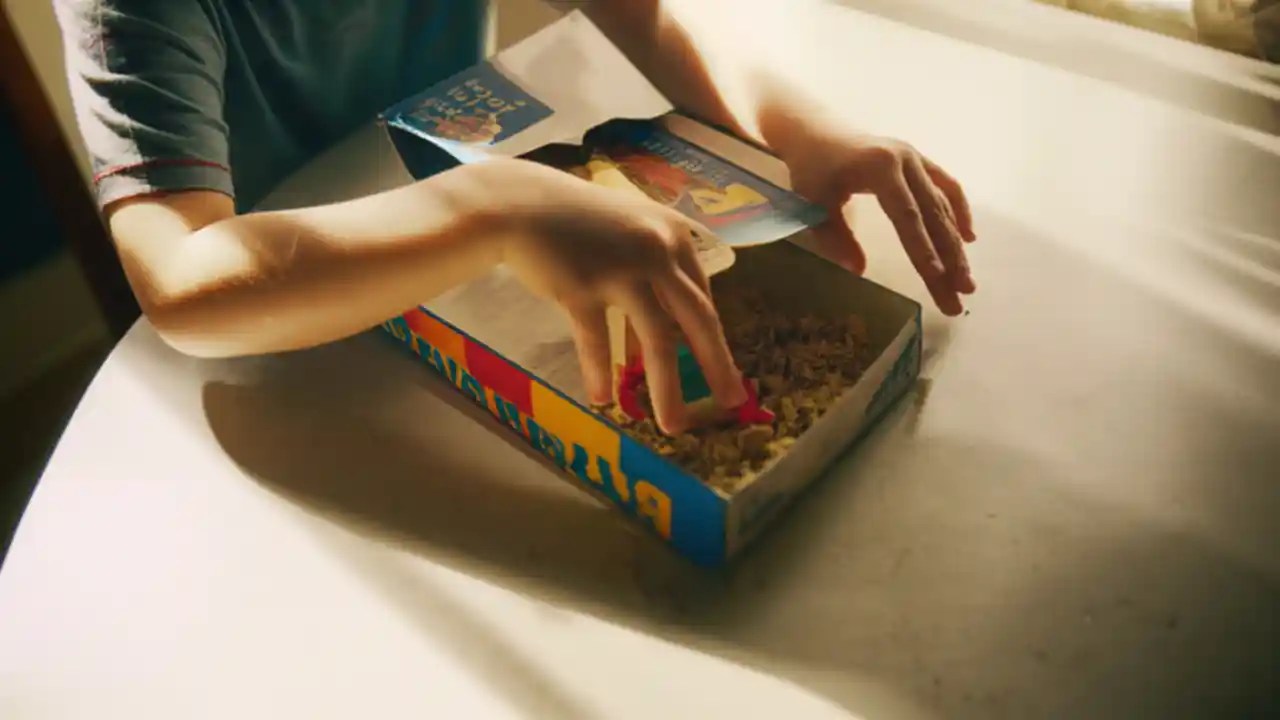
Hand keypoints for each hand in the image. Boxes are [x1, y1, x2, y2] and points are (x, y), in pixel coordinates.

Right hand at [470, 158, 747, 433]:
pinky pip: (597, 341)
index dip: (713, 339)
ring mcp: (620, 269)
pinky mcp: (582, 286)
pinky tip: (601, 399)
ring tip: (672, 425)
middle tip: (730, 402)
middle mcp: (656, 251)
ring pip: (656, 339)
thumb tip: (660, 338)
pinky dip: (599, 372)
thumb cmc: (575, 222)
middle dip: (717, 366)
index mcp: (675, 237)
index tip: (722, 370)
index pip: (703, 298)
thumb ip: (653, 275)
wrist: (520, 204)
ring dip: (667, 388)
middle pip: (697, 320)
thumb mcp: (628, 235)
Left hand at [777, 121, 976, 315]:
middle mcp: (907, 160)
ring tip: (966, 282)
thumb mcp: (814, 203)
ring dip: (956, 244)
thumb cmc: (811, 168)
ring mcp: (916, 159)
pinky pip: (946, 187)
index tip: (936, 277)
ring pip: (943, 206)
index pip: (907, 216)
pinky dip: (959, 211)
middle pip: (933, 215)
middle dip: (949, 257)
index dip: (922, 247)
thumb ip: (834, 237)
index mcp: (881, 168)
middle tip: (963, 293)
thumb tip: (859, 271)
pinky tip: (969, 238)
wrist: (814, 129)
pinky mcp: (919, 161)